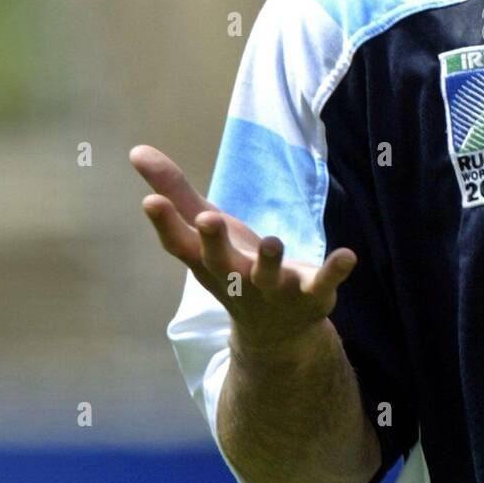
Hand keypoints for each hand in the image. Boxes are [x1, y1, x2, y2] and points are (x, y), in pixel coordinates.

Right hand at [130, 144, 356, 358]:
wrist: (275, 332)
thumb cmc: (233, 267)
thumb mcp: (206, 231)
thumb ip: (176, 192)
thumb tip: (136, 150)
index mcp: (208, 262)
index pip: (180, 244)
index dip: (165, 223)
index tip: (151, 200)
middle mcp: (236, 278)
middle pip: (220, 262)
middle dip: (214, 241)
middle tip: (208, 218)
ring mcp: (273, 290)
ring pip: (268, 276)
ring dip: (270, 260)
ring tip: (272, 241)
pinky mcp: (310, 294)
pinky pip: (323, 283)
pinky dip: (334, 271)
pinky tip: (347, 255)